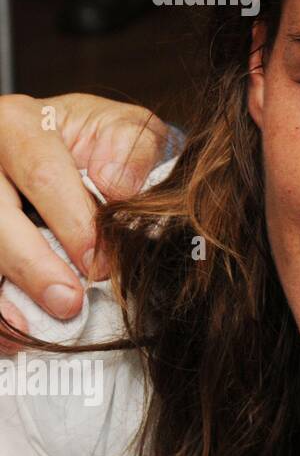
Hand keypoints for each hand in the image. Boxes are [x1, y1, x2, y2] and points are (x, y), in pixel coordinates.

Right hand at [0, 93, 169, 344]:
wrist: (58, 145)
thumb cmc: (91, 141)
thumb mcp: (122, 128)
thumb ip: (131, 148)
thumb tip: (118, 186)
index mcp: (18, 124)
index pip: (43, 176)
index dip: (73, 223)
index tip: (101, 263)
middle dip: (32, 265)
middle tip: (69, 302)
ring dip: (3, 293)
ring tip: (36, 324)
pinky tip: (13, 331)